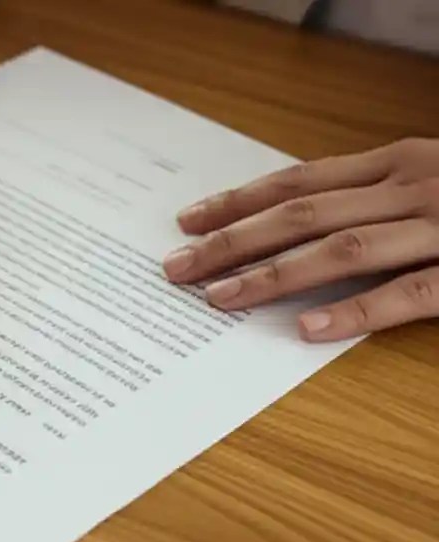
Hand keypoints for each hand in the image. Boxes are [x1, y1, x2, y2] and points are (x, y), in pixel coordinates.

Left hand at [166, 138, 438, 341]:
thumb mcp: (434, 177)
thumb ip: (377, 193)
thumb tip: (300, 217)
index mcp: (400, 163)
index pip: (301, 181)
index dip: (240, 202)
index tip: (188, 221)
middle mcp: (412, 188)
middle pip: (305, 214)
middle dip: (233, 240)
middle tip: (177, 266)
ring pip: (343, 250)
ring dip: (274, 275)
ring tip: (219, 298)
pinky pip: (406, 293)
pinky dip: (354, 311)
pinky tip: (306, 328)